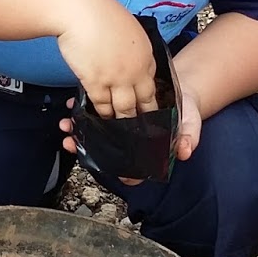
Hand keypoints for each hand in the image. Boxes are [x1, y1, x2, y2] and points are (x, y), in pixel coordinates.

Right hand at [56, 0, 155, 119]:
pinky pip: (102, 105)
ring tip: (123, 130)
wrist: (80, 9)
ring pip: (125, 108)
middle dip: (144, 115)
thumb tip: (125, 54)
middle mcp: (136, 69)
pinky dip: (102, 113)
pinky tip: (102, 119)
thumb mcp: (126, 27)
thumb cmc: (99, 11)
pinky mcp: (96, 82)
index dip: (148, 96)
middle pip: (144, 100)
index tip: (146, 106)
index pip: (151, 81)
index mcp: (146, 53)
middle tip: (143, 129)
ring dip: (123, 120)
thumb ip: (130, 45)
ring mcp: (117, 78)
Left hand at [56, 78, 200, 177]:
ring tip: (67, 124)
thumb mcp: (190, 123)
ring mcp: (120, 125)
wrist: (180, 86)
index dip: (117, 171)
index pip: (131, 168)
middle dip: (86, 148)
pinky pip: (96, 110)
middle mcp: (130, 140)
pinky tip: (74, 104)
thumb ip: (188, 138)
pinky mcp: (115, 108)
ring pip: (96, 133)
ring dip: (79, 129)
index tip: (102, 167)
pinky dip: (83, 108)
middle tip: (71, 143)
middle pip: (105, 151)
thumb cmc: (185, 110)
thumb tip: (184, 152)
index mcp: (147, 150)